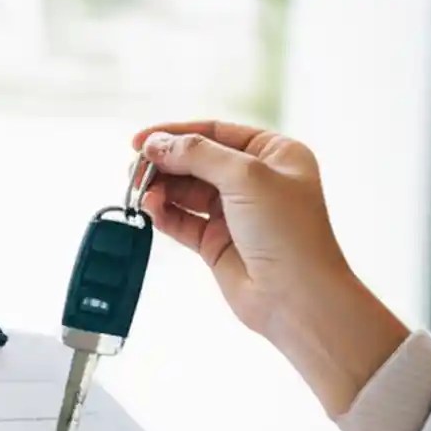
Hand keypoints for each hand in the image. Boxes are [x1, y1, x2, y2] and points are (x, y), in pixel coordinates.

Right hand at [133, 121, 408, 413]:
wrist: (296, 297)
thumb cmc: (289, 232)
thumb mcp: (246, 177)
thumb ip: (198, 154)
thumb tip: (156, 144)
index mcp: (274, 154)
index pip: (216, 132)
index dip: (177, 133)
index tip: (140, 141)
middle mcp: (255, 181)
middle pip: (196, 161)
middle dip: (164, 163)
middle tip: (134, 168)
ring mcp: (234, 213)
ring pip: (185, 191)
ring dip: (160, 188)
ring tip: (138, 190)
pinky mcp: (216, 242)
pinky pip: (182, 220)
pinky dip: (163, 213)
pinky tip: (149, 208)